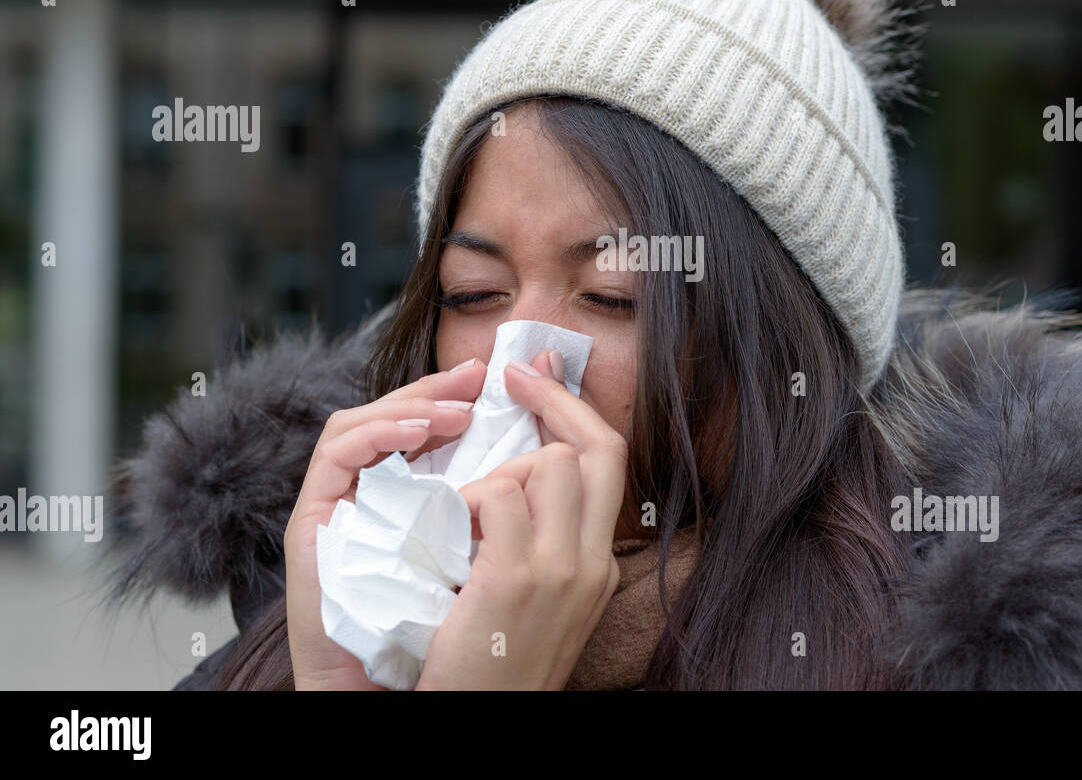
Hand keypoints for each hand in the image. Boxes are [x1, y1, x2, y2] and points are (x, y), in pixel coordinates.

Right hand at [284, 358, 487, 689]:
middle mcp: (370, 495)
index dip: (466, 397)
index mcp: (410, 500)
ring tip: (456, 406)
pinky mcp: (312, 519)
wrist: (389, 693)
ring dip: (414, 404)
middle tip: (483, 372)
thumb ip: (505, 511)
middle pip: (397, 414)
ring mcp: (339, 504)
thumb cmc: (443, 636)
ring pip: (363, 420)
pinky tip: (419, 432)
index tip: (516, 379)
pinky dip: (379, 432)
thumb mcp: (491, 561)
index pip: (429, 427)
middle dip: (443, 387)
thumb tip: (552, 459)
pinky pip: (338, 451)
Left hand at [416, 349, 626, 689]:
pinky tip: (451, 533)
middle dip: (555, 401)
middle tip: (514, 380)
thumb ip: (540, 543)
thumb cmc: (492, 667)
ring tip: (468, 507)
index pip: (608, 462)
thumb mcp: (537, 604)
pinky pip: (496, 494)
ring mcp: (560, 569)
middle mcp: (591, 563)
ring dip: (500, 467)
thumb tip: (519, 477)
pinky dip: (466, 498)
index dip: (575, 410)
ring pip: (547, 462)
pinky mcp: (516, 577)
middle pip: (598, 447)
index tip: (543, 377)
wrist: (477, 727)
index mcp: (598, 566)